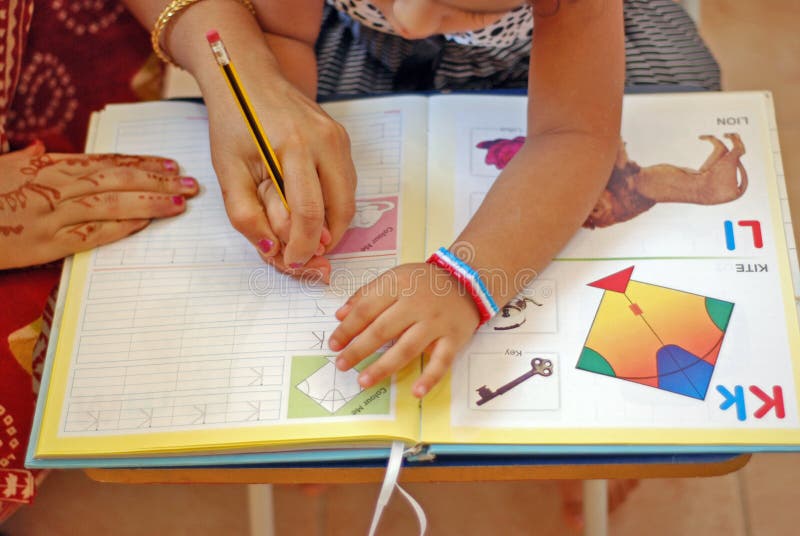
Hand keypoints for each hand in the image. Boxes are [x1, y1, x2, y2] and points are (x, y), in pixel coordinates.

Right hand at [0, 141, 197, 269]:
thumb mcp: (2, 168)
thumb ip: (27, 159)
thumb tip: (41, 148)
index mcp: (48, 167)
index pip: (106, 162)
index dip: (142, 164)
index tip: (170, 164)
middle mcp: (53, 186)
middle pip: (117, 179)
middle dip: (157, 180)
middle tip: (190, 182)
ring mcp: (50, 215)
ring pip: (111, 204)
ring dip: (149, 202)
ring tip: (179, 201)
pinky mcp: (44, 243)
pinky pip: (91, 233)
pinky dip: (120, 226)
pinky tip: (145, 224)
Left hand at [205, 75, 355, 277]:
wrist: (248, 77)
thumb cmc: (234, 121)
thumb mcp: (227, 170)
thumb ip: (246, 214)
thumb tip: (271, 250)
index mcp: (294, 147)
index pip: (309, 213)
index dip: (302, 247)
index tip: (292, 263)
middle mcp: (325, 141)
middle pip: (340, 211)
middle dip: (323, 241)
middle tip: (304, 256)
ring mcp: (339, 138)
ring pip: (348, 201)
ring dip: (330, 226)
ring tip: (304, 235)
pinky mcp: (342, 139)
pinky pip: (345, 185)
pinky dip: (332, 206)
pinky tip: (310, 211)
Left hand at [329, 263, 480, 397]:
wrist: (468, 280)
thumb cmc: (424, 281)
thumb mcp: (394, 277)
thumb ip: (366, 294)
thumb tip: (340, 316)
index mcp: (398, 286)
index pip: (366, 309)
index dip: (347, 329)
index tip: (333, 344)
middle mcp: (416, 304)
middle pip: (382, 330)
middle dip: (358, 350)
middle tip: (341, 364)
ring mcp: (436, 323)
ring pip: (406, 348)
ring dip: (383, 367)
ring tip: (363, 381)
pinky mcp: (454, 338)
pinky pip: (441, 361)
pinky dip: (429, 378)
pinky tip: (416, 392)